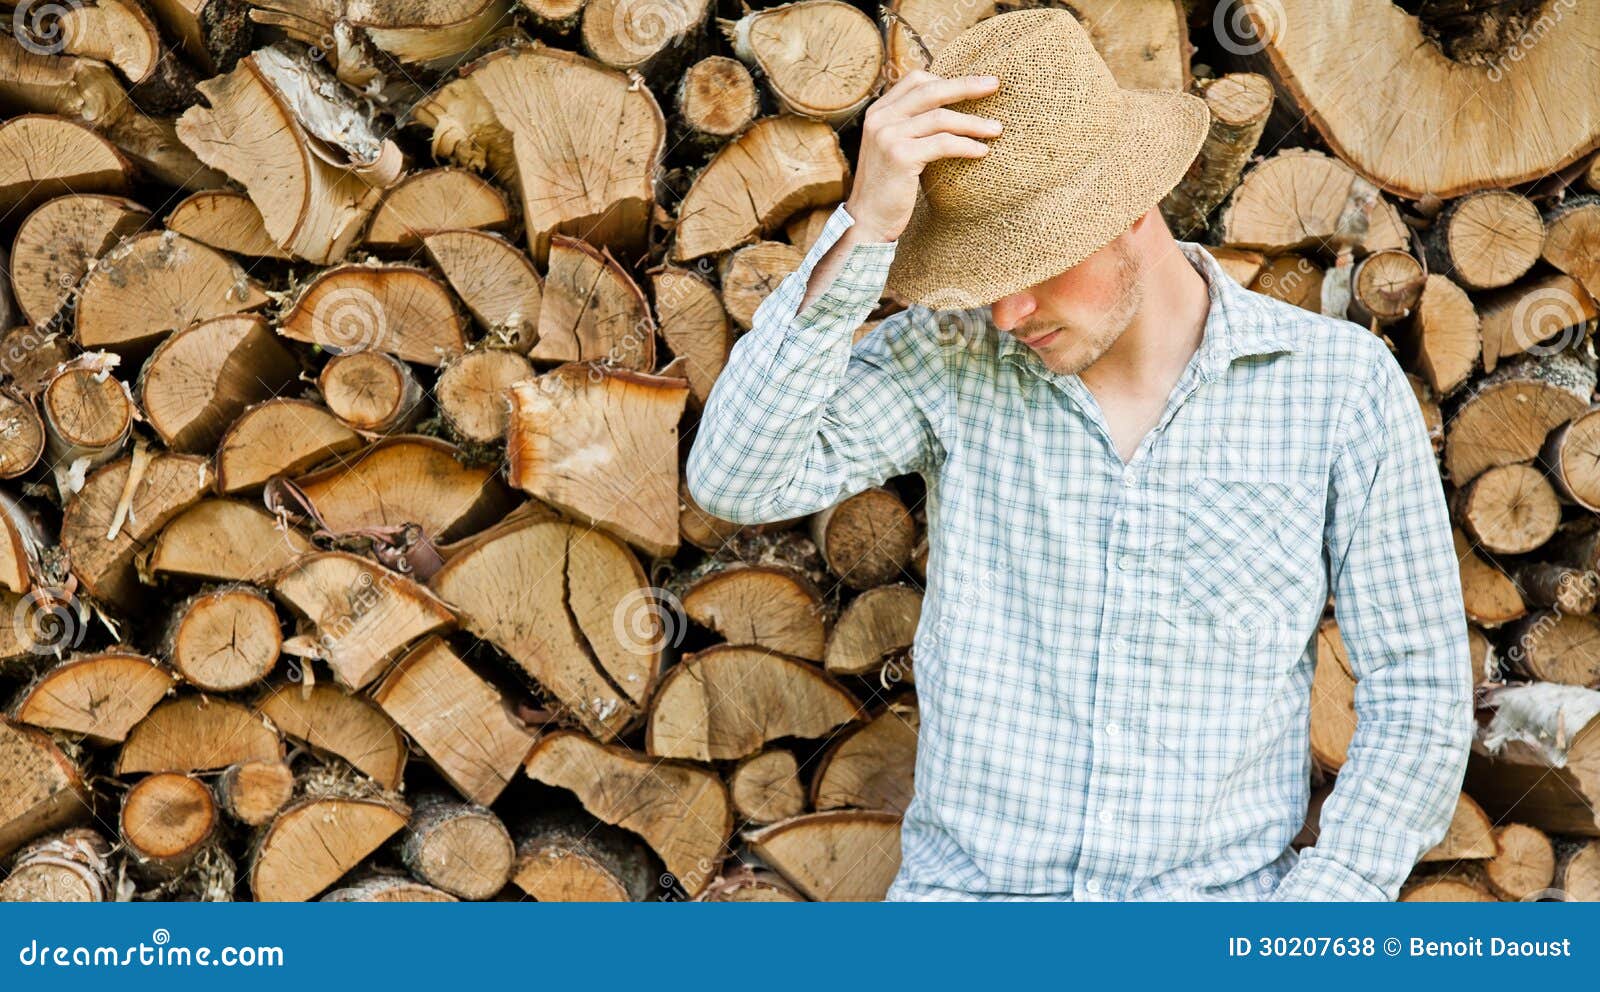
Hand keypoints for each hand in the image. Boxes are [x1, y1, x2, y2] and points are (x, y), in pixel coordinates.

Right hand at [845, 70, 1002, 242]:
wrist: (867, 220)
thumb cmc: (889, 186)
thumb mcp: (894, 147)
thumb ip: (911, 126)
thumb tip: (951, 112)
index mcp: (879, 111)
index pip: (916, 80)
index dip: (947, 80)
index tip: (974, 84)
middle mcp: (880, 118)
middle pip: (931, 91)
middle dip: (966, 86)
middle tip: (995, 84)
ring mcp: (888, 136)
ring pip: (940, 118)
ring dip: (973, 122)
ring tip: (996, 129)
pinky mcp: (900, 156)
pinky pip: (943, 144)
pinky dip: (966, 145)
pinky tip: (982, 151)